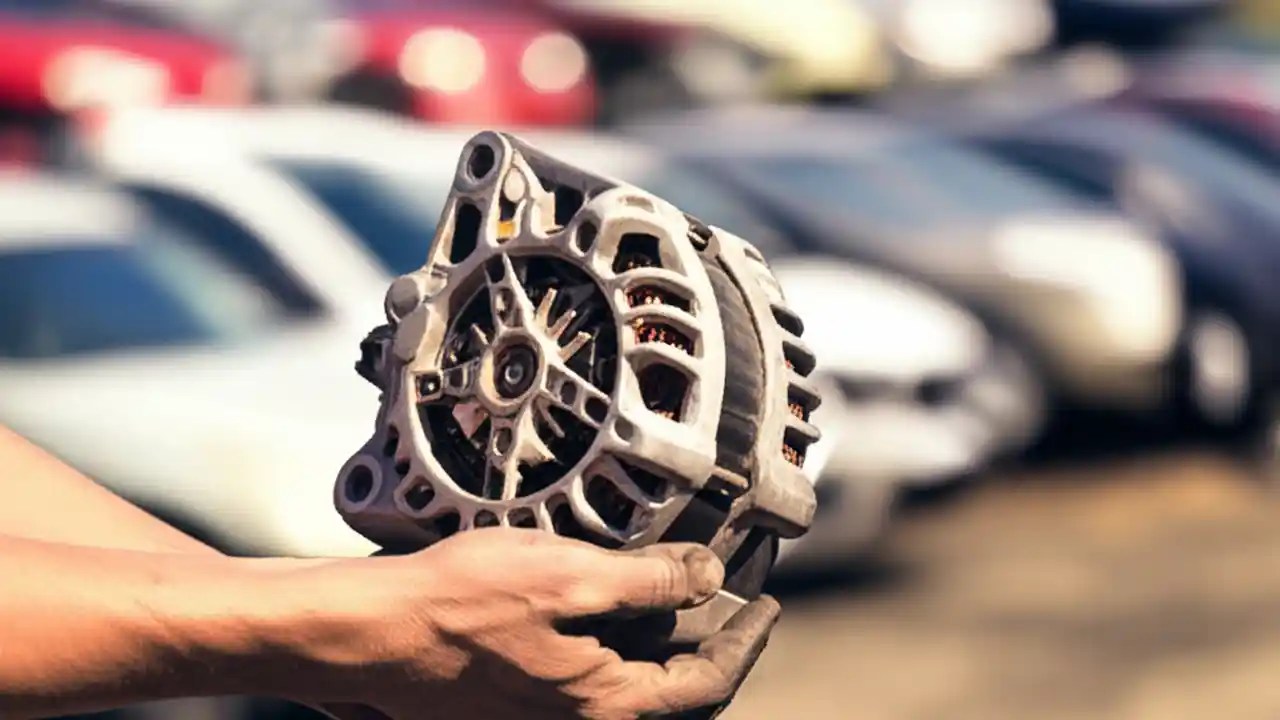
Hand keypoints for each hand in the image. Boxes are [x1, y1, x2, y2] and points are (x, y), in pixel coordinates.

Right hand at [288, 528, 779, 719]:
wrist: (371, 634)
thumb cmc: (457, 603)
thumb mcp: (568, 575)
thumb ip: (649, 580)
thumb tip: (709, 579)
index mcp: (607, 701)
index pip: (707, 679)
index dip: (746, 639)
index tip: (767, 604)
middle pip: (674, 691)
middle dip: (710, 643)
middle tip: (732, 600)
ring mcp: (548, 714)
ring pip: (633, 684)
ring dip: (662, 641)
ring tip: (674, 593)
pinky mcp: (520, 700)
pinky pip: (593, 679)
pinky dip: (618, 645)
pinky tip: (608, 605)